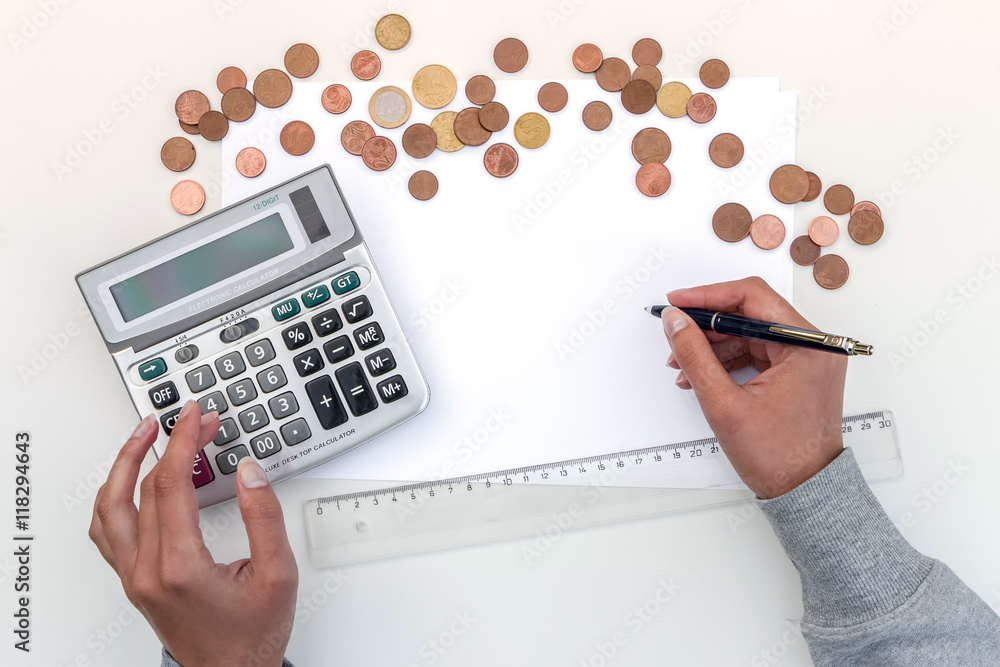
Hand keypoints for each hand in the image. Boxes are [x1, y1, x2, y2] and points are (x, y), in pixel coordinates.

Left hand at [90, 400, 297, 666]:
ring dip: (125, 464)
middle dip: (170, 445)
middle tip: (193, 420)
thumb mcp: (279, 575)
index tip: (196, 416)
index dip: (185, 442)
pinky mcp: (134, 581)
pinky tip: (128, 481)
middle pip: (144, 488)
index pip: (173, 485)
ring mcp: (135, 577)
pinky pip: (107, 531)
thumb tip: (250, 472)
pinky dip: (113, 497)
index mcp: (181, 567)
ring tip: (145, 435)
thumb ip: (265, 518)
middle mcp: (148, 571)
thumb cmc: (252, 636)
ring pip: (110, 507)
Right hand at [662, 277, 846, 498]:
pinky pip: (755, 352)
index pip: (752, 296)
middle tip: (673, 332)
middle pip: (750, 312)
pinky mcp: (796, 372)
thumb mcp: (724, 403)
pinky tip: (700, 374)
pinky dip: (726, 359)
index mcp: (806, 345)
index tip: (677, 303)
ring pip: (748, 332)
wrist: (806, 493)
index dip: (708, 296)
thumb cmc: (778, 456)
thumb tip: (674, 321)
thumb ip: (695, 356)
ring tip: (680, 364)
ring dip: (712, 344)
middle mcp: (812, 345)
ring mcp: (805, 359)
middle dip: (706, 324)